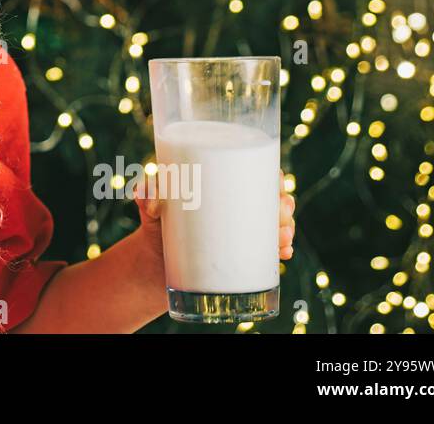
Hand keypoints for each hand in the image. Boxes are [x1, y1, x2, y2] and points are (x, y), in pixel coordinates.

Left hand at [133, 168, 296, 260]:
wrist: (154, 262)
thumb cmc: (155, 223)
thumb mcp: (149, 204)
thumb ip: (145, 194)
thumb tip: (148, 195)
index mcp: (221, 183)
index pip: (255, 172)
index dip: (274, 176)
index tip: (277, 185)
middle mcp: (236, 204)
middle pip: (272, 198)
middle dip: (284, 205)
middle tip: (279, 216)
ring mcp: (241, 230)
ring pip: (276, 224)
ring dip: (287, 228)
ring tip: (281, 238)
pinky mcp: (242, 254)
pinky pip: (269, 250)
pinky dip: (280, 249)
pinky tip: (283, 253)